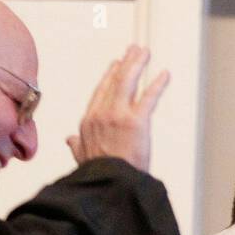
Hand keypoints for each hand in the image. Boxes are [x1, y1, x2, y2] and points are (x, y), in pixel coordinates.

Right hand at [67, 45, 169, 171]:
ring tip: (145, 52)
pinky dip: (158, 84)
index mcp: (89, 122)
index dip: (109, 77)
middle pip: (114, 82)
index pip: (100, 93)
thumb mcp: (83, 158)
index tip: (116, 65)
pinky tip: (165, 74)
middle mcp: (101, 114)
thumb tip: (70, 140)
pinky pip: (148, 97)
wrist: (110, 184)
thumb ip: (78, 146)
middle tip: (134, 51)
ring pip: (128, 82)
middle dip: (125, 63)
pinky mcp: (136, 121)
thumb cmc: (100, 175)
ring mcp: (118, 115)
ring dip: (137, 64)